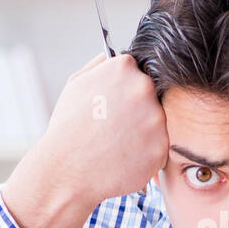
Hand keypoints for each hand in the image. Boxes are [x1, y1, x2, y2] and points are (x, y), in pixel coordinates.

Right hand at [3, 52, 168, 227]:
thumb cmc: (67, 129)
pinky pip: (157, 148)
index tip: (113, 104)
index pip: (137, 72)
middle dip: (135, 111)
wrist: (67, 171)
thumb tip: (112, 57)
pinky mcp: (161, 147)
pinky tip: (122, 158)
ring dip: (141, 133)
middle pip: (150, 97)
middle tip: (114, 128)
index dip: (124, 90)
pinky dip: (144, 154)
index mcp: (123, 69)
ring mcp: (155, 118)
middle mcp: (143, 89)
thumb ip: (99, 66)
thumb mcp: (75, 85)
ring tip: (116, 144)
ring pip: (155, 123)